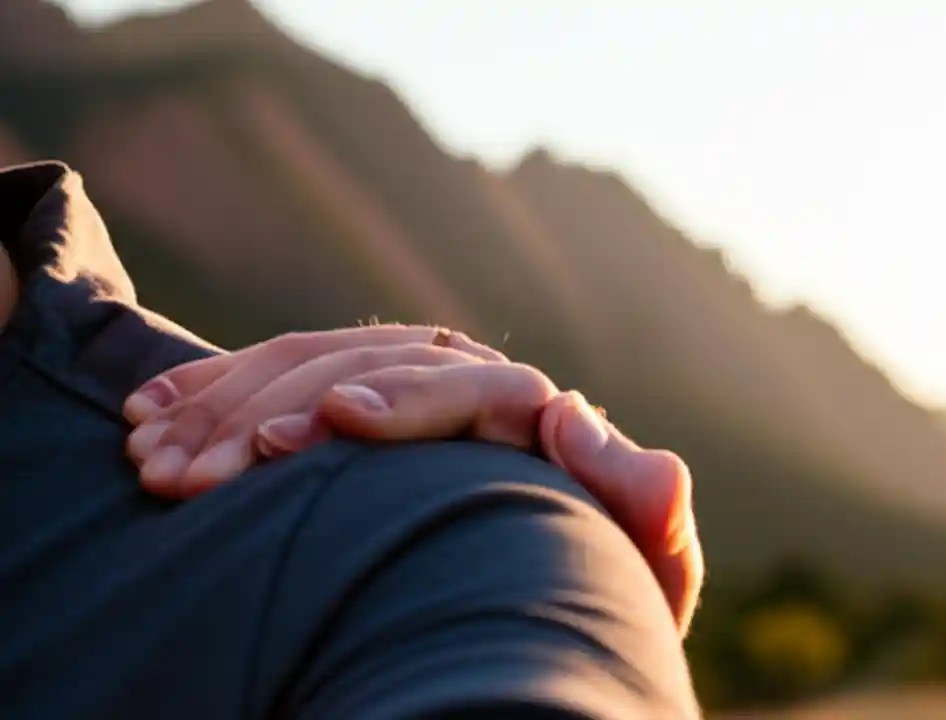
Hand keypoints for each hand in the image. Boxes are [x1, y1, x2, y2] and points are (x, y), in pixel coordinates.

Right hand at [123, 326, 702, 632]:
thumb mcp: (638, 570)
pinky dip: (210, 394)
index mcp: (530, 417)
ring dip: (228, 407)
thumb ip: (642, 508)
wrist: (540, 606)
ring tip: (160, 458)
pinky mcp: (347, 416)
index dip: (406, 398)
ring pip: (308, 368)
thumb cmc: (591, 595)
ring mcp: (401, 396)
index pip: (471, 385)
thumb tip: (619, 440)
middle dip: (284, 412)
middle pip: (371, 369)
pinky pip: (272, 380)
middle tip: (208, 470)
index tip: (336, 427)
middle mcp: (464, 390)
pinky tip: (155, 415)